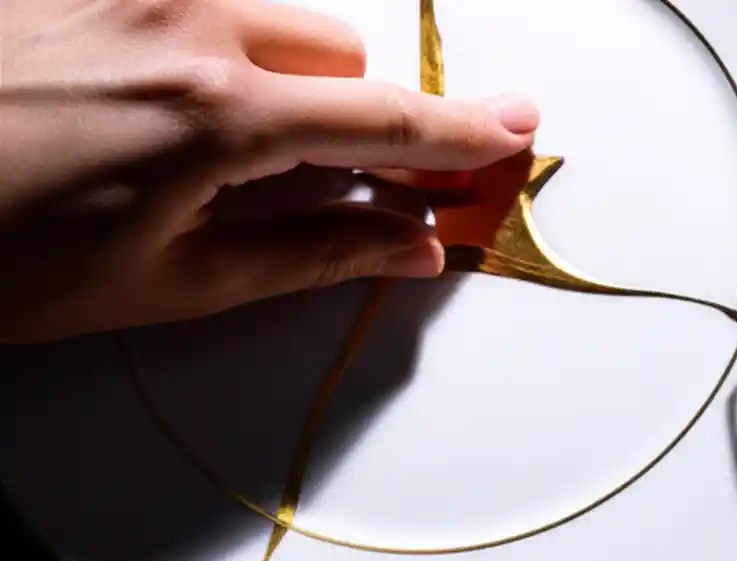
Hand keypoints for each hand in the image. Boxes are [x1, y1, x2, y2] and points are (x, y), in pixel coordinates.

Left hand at [0, 0, 537, 343]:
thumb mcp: (169, 284)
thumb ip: (312, 255)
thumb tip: (408, 249)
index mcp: (216, 114)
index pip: (386, 119)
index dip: (463, 133)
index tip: (513, 133)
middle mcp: (182, 22)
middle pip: (340, 49)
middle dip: (349, 113)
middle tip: (318, 176)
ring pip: (273, 13)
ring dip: (281, 73)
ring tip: (213, 143)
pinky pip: (201, 0)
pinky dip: (212, 45)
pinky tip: (151, 100)